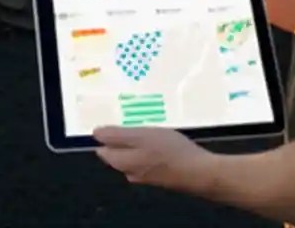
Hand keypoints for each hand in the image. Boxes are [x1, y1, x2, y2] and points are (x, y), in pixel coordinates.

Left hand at [93, 125, 220, 193]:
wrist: (199, 172)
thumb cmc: (169, 152)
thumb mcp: (141, 137)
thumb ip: (117, 135)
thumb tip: (95, 133)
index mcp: (122, 163)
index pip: (103, 149)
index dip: (105, 134)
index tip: (110, 118)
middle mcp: (131, 172)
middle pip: (118, 154)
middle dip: (120, 137)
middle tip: (129, 118)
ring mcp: (146, 175)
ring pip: (133, 156)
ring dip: (136, 141)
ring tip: (144, 124)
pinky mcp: (161, 174)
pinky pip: (147, 158)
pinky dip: (149, 147)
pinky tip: (159, 138)